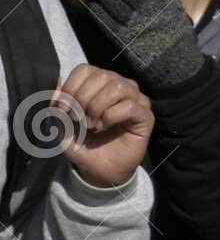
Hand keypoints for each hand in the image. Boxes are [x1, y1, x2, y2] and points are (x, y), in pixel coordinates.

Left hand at [56, 63, 153, 187]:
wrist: (98, 170)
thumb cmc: (82, 144)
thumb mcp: (62, 124)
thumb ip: (57, 103)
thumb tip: (54, 81)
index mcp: (99, 84)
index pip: (86, 70)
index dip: (71, 87)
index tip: (62, 110)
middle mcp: (120, 87)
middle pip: (102, 76)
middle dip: (83, 98)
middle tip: (77, 119)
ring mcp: (136, 100)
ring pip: (119, 87)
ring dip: (98, 107)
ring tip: (91, 124)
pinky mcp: (145, 116)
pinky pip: (130, 106)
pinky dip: (111, 116)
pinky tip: (103, 127)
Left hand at [84, 0, 204, 88]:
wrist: (176, 65)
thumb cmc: (178, 38)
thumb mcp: (178, 13)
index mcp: (159, 5)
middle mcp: (146, 13)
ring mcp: (134, 26)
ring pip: (115, 4)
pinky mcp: (124, 40)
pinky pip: (109, 24)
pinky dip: (100, 14)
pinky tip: (93, 4)